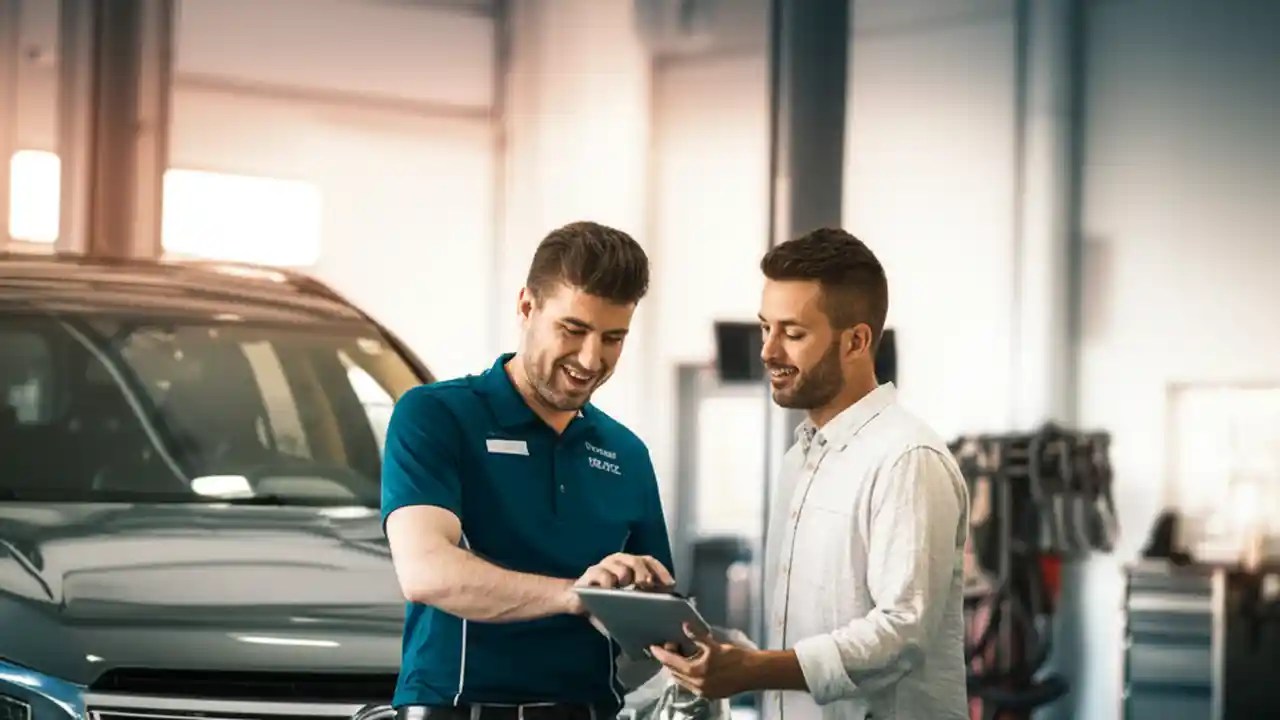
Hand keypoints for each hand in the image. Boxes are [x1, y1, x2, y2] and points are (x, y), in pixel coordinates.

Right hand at [560, 553, 674, 614]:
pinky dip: (609, 583)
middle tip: (647, 585)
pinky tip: (610, 591)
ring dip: (626, 576)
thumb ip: (642, 605)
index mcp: (630, 566)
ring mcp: (605, 566)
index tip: (670, 585)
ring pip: (620, 566)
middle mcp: (619, 562)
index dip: (661, 571)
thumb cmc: (607, 603)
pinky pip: (602, 575)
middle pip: (637, 561)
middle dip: (645, 573)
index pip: (650, 562)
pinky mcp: (591, 573)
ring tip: (627, 587)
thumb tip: (661, 622)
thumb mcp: (626, 603)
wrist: (578, 601)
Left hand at [650, 623, 755, 699]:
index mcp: (695, 672)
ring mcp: (703, 692)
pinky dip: (687, 676)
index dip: (661, 653)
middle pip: (674, 673)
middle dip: (669, 660)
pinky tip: (692, 666)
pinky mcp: (710, 695)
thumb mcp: (714, 645)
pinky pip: (691, 686)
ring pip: (682, 681)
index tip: (653, 647)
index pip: (671, 662)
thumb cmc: (736, 657)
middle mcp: (696, 685)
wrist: (753, 673)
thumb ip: (697, 636)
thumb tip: (685, 626)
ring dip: (677, 669)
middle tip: (672, 645)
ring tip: (681, 655)